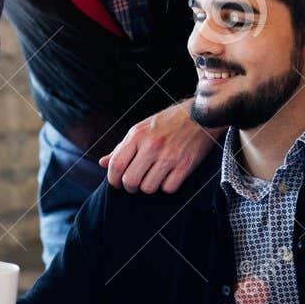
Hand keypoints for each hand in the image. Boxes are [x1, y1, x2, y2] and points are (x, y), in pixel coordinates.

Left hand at [99, 100, 220, 192]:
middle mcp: (152, 146)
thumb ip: (122, 147)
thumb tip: (103, 162)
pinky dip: (167, 186)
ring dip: (149, 187)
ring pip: (148, 188)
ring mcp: (169, 156)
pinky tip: (169, 177)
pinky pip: (168, 188)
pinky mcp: (185, 166)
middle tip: (135, 184)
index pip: (116, 165)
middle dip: (130, 187)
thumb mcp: (141, 128)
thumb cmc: (168, 122)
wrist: (201, 115)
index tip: (117, 182)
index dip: (113, 179)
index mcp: (137, 135)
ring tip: (153, 178)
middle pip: (130, 181)